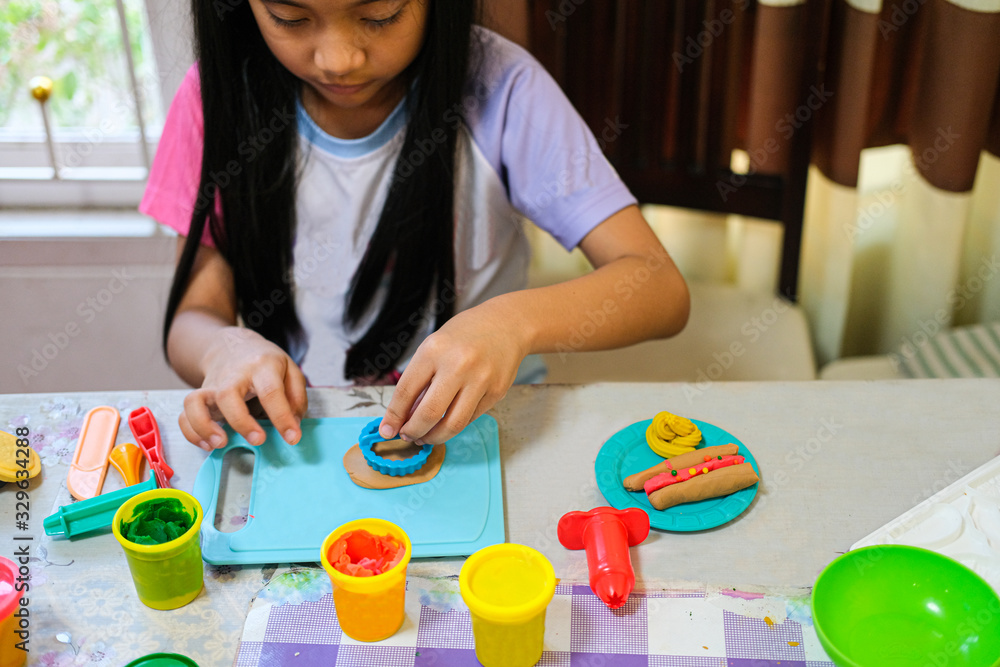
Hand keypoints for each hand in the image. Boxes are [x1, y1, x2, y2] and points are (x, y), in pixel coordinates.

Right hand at [178, 326, 307, 450]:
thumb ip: (296, 397)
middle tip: (258, 440)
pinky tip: (208, 444)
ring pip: (195, 401)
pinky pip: (184, 414)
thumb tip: (293, 425)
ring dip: (204, 426)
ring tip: (220, 443)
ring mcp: (212, 386)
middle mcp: (233, 375)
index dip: (282, 417)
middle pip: (227, 394)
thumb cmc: (264, 362)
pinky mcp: (200, 397)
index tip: (292, 437)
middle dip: (241, 421)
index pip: (271, 391)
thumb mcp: (290, 370)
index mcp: (261, 366)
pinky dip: (191, 432)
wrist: (233, 345)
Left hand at [377, 301, 528, 443]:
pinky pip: (470, 418)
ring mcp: (480, 380)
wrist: (506, 324)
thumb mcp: (435, 346)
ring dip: (434, 437)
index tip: (388, 430)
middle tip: (408, 436)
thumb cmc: (464, 335)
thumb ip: (420, 379)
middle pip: (428, 414)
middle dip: (412, 432)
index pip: (406, 391)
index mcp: (434, 350)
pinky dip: (455, 424)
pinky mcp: (497, 392)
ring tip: (426, 436)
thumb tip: (404, 416)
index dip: (394, 416)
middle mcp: (458, 365)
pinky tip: (448, 420)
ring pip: (452, 425)